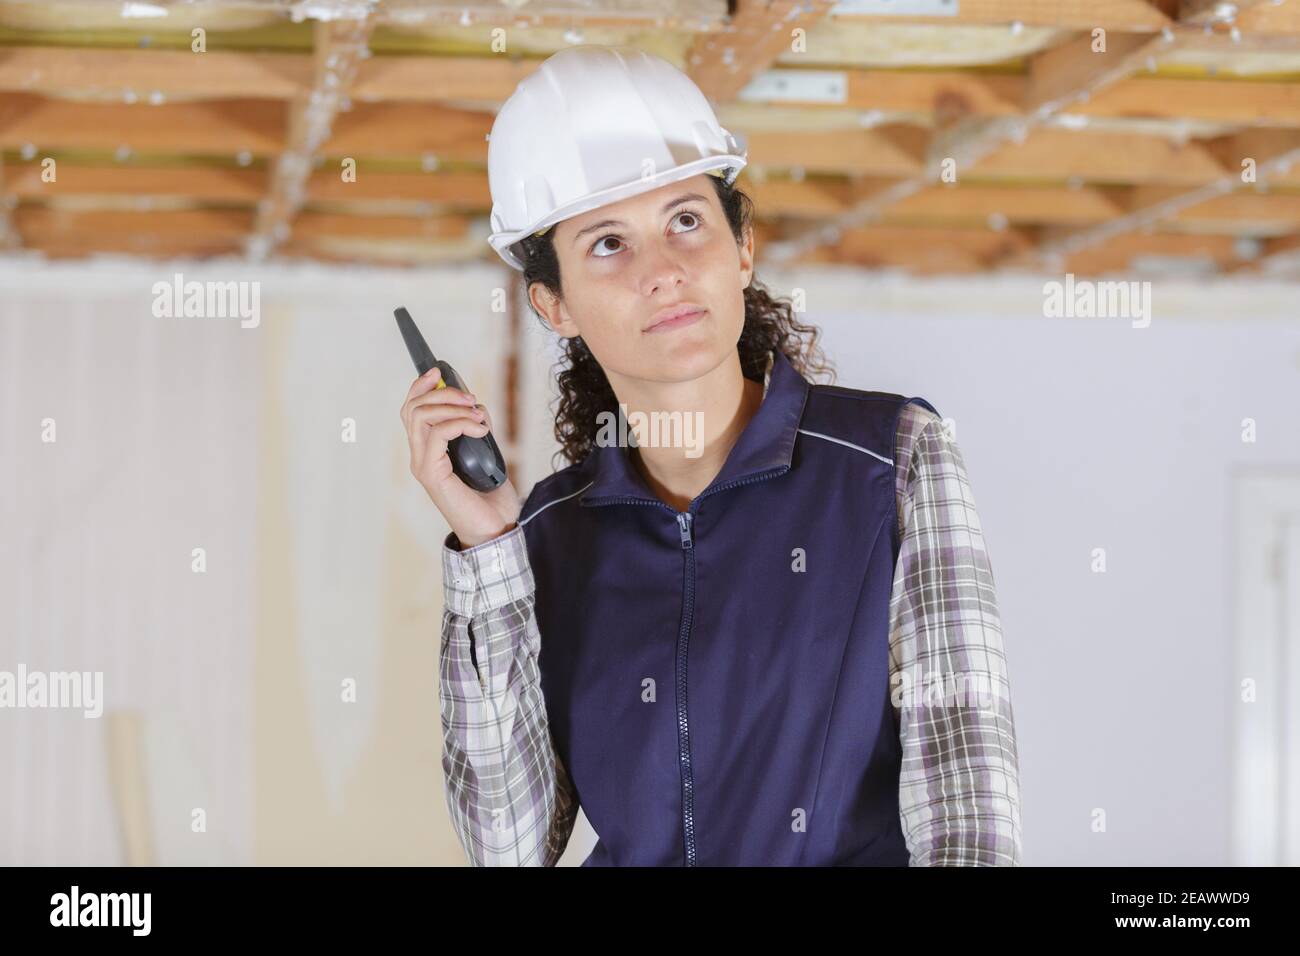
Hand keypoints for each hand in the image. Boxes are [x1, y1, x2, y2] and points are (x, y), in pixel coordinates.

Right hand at [400, 367, 520, 548]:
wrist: (496, 528)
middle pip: (413, 408)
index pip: (412, 410)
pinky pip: (438, 434)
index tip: (439, 372)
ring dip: (452, 407)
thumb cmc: (491, 497)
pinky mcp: (432, 474)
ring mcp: (423, 465)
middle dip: (441, 393)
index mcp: (429, 451)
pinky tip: (480, 430)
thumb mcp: (486, 451)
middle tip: (470, 398)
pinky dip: (460, 423)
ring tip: (478, 416)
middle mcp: (420, 456)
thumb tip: (475, 404)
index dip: (421, 387)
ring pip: (421, 416)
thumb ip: (476, 428)